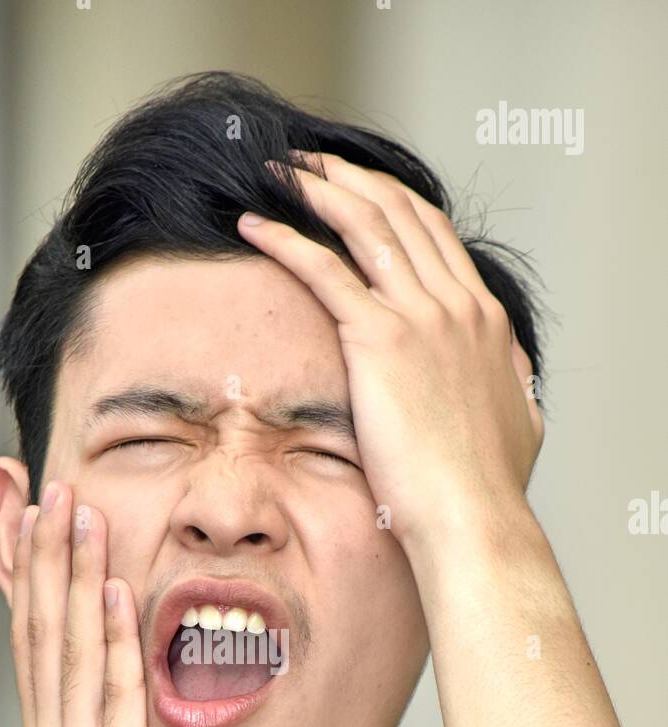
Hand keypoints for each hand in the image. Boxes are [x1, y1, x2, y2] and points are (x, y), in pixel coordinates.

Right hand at [10, 481, 198, 726]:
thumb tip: (114, 724)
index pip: (33, 648)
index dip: (32, 583)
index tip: (36, 528)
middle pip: (41, 632)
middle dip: (46, 557)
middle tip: (52, 492)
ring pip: (70, 647)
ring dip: (75, 574)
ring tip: (78, 511)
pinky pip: (112, 691)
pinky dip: (111, 635)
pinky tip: (113, 587)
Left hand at [238, 152, 544, 549]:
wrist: (472, 516)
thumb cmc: (485, 489)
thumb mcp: (518, 424)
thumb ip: (512, 388)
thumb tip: (515, 379)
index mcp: (484, 320)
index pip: (436, 235)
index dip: (392, 201)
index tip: (358, 188)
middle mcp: (456, 304)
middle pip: (400, 213)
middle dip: (351, 177)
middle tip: (310, 164)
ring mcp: (421, 316)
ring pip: (365, 225)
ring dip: (318, 190)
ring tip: (280, 173)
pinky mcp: (381, 340)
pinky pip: (324, 271)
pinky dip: (286, 240)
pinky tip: (254, 227)